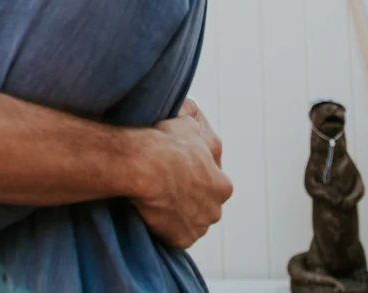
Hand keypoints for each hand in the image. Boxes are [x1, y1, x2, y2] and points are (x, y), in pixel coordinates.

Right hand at [130, 110, 232, 248]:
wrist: (144, 166)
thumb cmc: (166, 144)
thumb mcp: (188, 127)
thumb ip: (197, 134)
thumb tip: (194, 128)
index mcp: (223, 186)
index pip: (213, 186)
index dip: (196, 178)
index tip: (180, 172)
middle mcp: (215, 210)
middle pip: (204, 207)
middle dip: (190, 200)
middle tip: (168, 187)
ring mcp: (198, 227)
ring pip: (191, 223)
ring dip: (179, 215)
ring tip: (158, 201)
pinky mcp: (181, 240)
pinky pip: (174, 236)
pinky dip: (166, 228)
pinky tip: (153, 214)